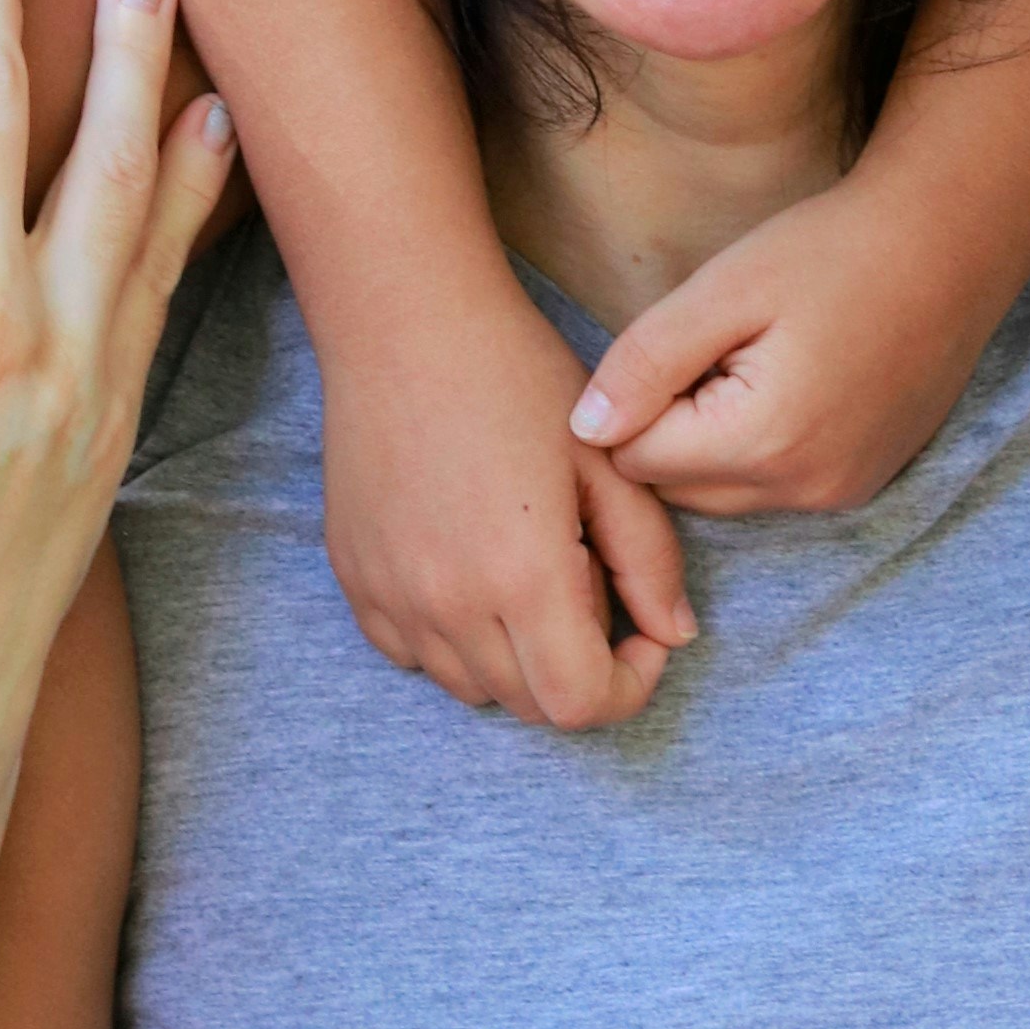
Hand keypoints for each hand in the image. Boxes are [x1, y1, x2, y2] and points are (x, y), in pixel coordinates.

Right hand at [317, 255, 695, 730]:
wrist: (405, 324)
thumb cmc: (517, 377)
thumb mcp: (608, 463)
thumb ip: (650, 559)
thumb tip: (675, 634)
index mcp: (522, 577)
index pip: (580, 704)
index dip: (629, 684)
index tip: (642, 632)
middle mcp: (448, 604)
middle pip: (529, 705)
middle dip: (579, 671)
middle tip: (593, 589)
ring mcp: (391, 596)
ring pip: (469, 687)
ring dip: (516, 659)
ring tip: (532, 576)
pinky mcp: (354, 578)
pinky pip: (411, 653)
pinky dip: (453, 639)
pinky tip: (472, 570)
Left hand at [565, 168, 994, 515]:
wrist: (949, 246)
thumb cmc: (832, 252)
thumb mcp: (723, 290)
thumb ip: (645, 362)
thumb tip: (583, 429)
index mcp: (760, 441)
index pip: (636, 459)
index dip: (637, 398)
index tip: (676, 343)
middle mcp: (803, 488)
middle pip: (676, 488)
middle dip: (671, 429)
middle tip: (714, 349)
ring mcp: (838, 494)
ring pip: (723, 494)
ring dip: (714, 444)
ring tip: (754, 361)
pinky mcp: (861, 484)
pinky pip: (774, 489)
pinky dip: (762, 450)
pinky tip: (793, 380)